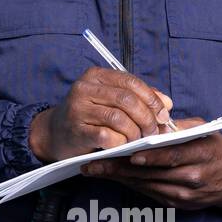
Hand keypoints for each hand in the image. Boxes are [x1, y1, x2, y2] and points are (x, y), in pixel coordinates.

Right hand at [28, 66, 174, 163]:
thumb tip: (167, 103)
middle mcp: (84, 88)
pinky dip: (120, 143)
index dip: (151, 99)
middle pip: (127, 100)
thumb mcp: (111, 101)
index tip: (163, 114)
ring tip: (138, 140)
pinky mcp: (76, 130)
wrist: (54, 133)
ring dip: (135, 133)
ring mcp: (78, 109)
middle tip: (153, 131)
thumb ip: (139, 99)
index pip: (130, 82)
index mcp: (95, 76)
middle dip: (146, 118)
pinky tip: (121, 146)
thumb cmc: (89, 117)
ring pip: (119, 119)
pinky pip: (108, 136)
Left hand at [78, 117, 221, 209]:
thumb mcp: (203, 132)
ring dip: (118, 178)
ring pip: (146, 185)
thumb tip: (150, 120)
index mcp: (201, 154)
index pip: (171, 155)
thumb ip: (178, 127)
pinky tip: (112, 177)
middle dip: (119, 168)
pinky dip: (130, 184)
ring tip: (95, 169)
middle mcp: (193, 177)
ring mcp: (185, 194)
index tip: (125, 153)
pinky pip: (149, 193)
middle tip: (93, 164)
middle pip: (151, 173)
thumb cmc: (215, 150)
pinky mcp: (178, 205)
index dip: (147, 157)